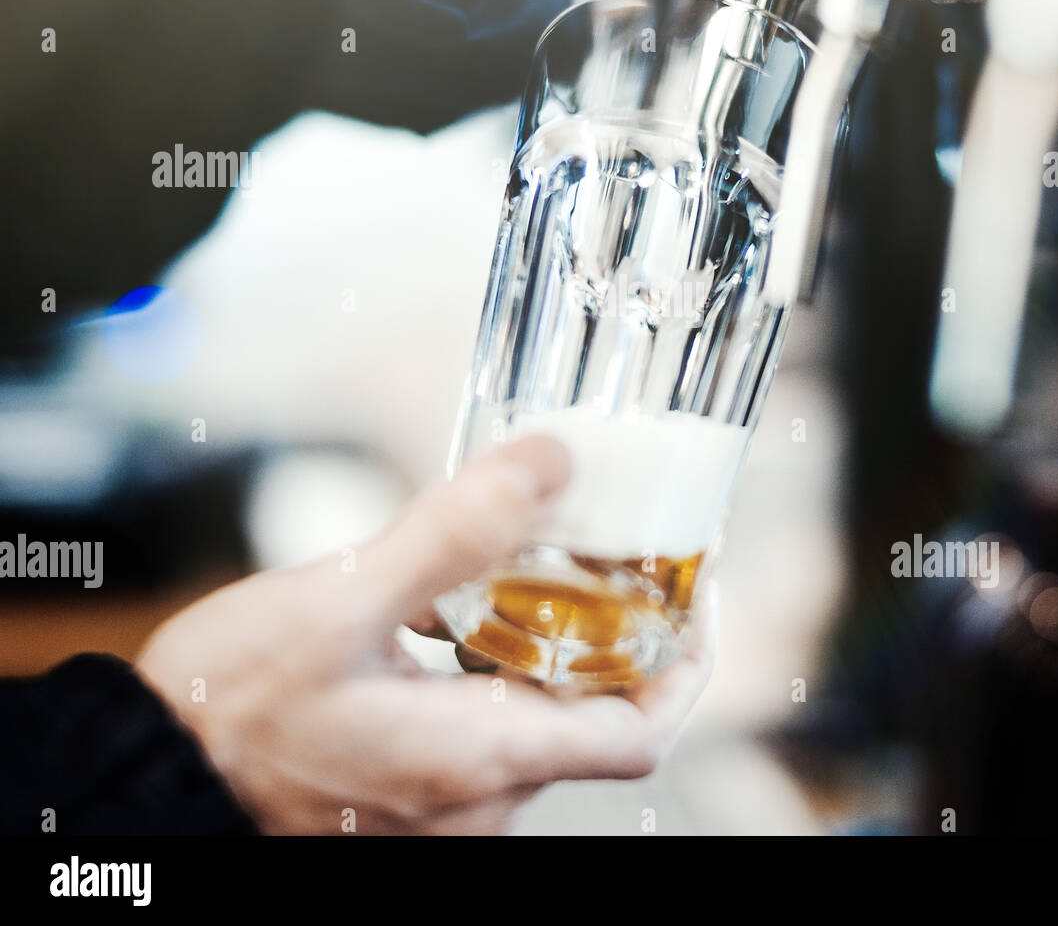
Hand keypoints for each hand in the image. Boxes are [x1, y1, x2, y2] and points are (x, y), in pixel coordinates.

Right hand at [136, 437, 716, 834]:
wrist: (144, 781)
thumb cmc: (226, 710)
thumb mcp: (339, 600)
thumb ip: (453, 531)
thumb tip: (551, 462)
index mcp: (480, 758)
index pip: (641, 730)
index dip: (689, 661)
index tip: (700, 591)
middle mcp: (476, 800)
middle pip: (596, 716)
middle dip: (619, 633)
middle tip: (618, 551)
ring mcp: (443, 806)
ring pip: (538, 720)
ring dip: (555, 646)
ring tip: (540, 563)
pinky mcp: (409, 794)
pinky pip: (486, 731)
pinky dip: (499, 670)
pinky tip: (458, 613)